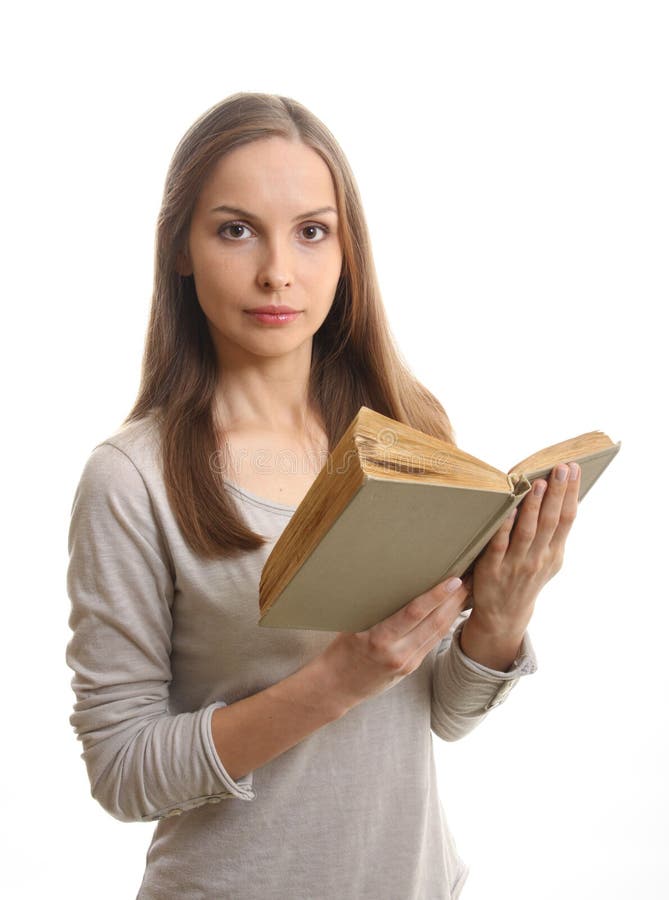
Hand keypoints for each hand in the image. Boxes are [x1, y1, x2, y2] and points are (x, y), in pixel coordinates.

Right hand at [319, 575, 469, 710]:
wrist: (336, 687)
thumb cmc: (340, 651)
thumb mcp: (352, 626)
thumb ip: (375, 609)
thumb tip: (396, 582)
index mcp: (379, 639)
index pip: (414, 613)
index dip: (437, 595)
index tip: (454, 579)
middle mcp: (398, 653)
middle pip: (435, 623)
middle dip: (455, 600)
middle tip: (471, 577)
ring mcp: (407, 663)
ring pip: (438, 633)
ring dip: (455, 611)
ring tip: (467, 591)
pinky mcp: (411, 668)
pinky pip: (432, 643)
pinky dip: (445, 625)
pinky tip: (452, 612)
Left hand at [461, 461, 580, 669]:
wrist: (504, 615)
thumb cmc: (526, 578)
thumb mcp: (548, 559)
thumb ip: (552, 533)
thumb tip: (560, 496)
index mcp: (554, 553)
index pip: (568, 519)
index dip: (571, 493)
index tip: (575, 469)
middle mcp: (539, 558)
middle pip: (551, 521)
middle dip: (558, 493)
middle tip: (563, 467)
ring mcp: (516, 564)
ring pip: (528, 531)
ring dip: (535, 507)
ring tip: (539, 483)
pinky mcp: (493, 569)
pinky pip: (500, 544)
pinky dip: (505, 527)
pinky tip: (508, 509)